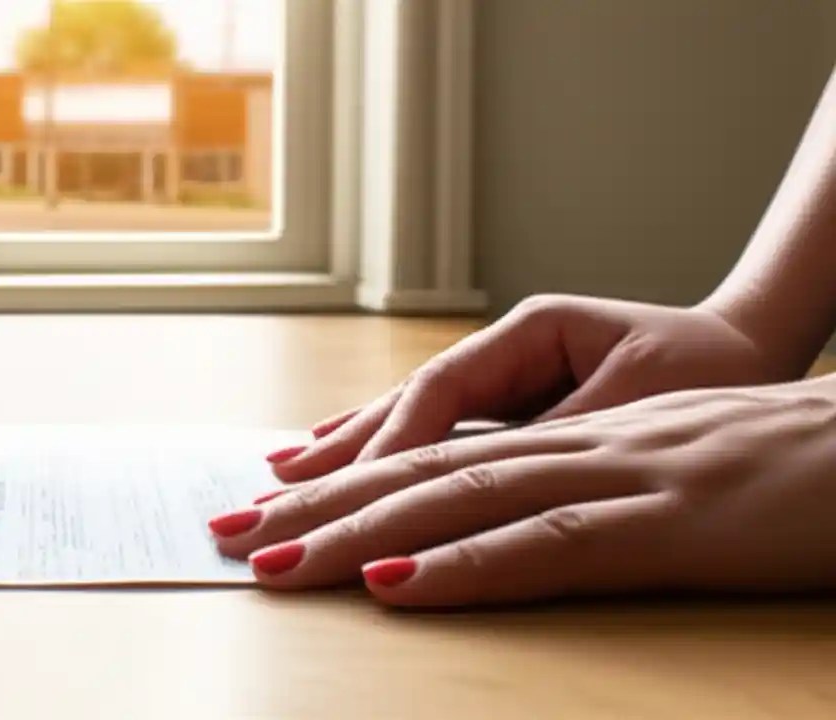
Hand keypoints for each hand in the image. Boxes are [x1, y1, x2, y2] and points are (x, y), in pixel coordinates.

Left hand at [211, 377, 835, 606]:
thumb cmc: (779, 468)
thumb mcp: (663, 472)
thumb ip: (580, 491)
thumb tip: (500, 527)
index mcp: (567, 441)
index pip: (428, 459)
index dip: (339, 483)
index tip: (266, 509)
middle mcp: (570, 449)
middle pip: (416, 474)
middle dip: (312, 508)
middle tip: (224, 535)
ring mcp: (614, 479)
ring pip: (456, 502)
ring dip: (356, 534)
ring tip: (274, 561)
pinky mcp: (664, 523)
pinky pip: (546, 544)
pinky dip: (463, 566)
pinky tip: (394, 584)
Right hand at [269, 294, 802, 483]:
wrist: (749, 344)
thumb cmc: (711, 367)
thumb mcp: (640, 399)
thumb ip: (554, 431)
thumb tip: (478, 472)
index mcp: (531, 333)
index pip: (440, 393)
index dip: (391, 444)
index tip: (348, 489)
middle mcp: (503, 351)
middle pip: (403, 406)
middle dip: (338, 452)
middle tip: (271, 490)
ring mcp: (501, 377)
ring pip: (407, 418)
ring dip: (345, 449)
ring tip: (283, 472)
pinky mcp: (508, 405)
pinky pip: (431, 431)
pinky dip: (382, 448)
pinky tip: (334, 453)